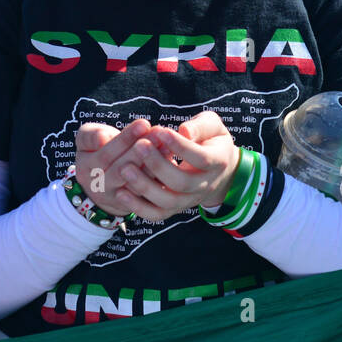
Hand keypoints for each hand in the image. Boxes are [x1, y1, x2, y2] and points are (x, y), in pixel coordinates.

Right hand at [73, 119, 164, 218]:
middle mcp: (99, 186)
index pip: (106, 152)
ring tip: (167, 145)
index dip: (126, 138)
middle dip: (142, 150)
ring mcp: (116, 198)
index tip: (144, 123)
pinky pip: (146, 194)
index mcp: (85, 167)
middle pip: (121, 169)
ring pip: (136, 183)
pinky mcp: (132, 206)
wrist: (101, 183)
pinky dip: (158, 177)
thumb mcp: (87, 141)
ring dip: (153, 164)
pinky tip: (170, 161)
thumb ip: (92, 135)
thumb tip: (103, 138)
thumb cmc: (97, 151)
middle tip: (159, 133)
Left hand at [118, 111, 240, 218]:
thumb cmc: (210, 140)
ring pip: (168, 202)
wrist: (219, 171)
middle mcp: (205, 185)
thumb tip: (184, 131)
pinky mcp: (174, 208)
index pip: (200, 158)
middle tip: (139, 146)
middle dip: (158, 165)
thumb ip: (200, 126)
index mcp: (218, 162)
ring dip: (144, 187)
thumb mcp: (213, 127)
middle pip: (182, 183)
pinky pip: (157, 214)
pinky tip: (121, 193)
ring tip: (125, 168)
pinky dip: (138, 207)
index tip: (160, 131)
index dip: (180, 146)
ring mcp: (189, 200)